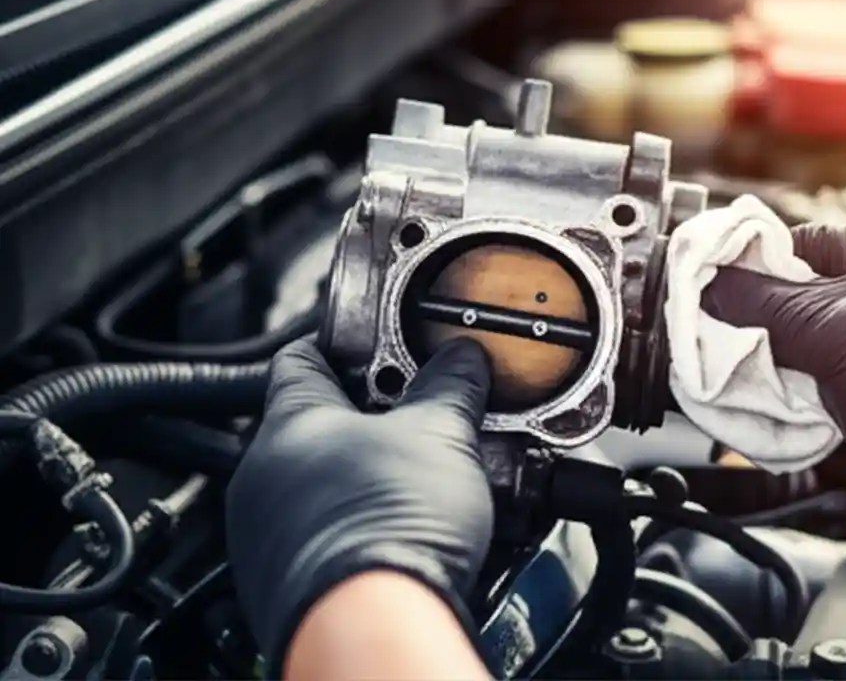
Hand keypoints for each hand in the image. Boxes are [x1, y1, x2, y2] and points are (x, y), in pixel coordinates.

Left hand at [226, 337, 492, 672]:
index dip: (344, 344)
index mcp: (289, 422)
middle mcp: (261, 475)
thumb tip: (461, 359)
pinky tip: (402, 530)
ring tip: (421, 480)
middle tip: (421, 418)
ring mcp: (268, 532)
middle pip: (316, 424)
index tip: (378, 343)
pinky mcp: (284, 580)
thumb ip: (449, 386)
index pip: (301, 356)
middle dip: (370, 418)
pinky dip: (359, 525)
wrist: (371, 624)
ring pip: (320, 484)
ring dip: (365, 476)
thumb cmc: (386, 529)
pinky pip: (323, 534)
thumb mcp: (440, 434)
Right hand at [704, 223, 845, 564]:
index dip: (751, 265)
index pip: (798, 245)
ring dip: (765, 371)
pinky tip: (763, 417)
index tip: (707, 290)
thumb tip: (712, 284)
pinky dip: (786, 405)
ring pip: (799, 354)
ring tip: (732, 384)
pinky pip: (814, 395)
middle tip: (712, 344)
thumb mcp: (834, 329)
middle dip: (751, 325)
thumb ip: (766, 304)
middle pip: (792, 303)